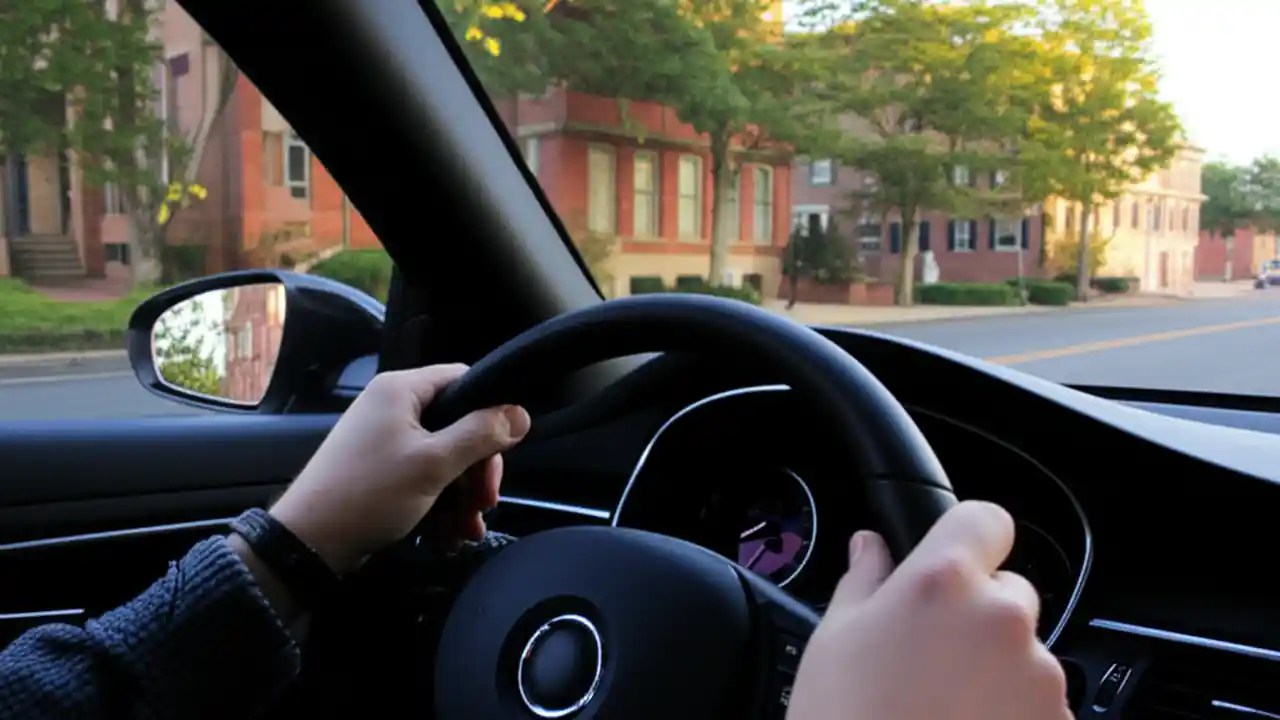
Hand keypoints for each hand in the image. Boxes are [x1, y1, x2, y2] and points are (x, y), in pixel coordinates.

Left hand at [268, 363, 530, 574]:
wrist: (309, 543)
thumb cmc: (370, 493)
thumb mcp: (434, 464)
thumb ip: (480, 435)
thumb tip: (521, 413)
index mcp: (401, 390)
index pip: (463, 380)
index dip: (490, 411)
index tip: (503, 451)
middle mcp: (392, 407)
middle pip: (458, 425)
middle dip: (478, 468)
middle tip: (486, 502)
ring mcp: (385, 440)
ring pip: (445, 458)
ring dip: (463, 495)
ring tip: (467, 529)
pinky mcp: (381, 471)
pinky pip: (424, 477)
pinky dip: (441, 504)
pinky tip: (449, 535)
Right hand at [786, 501, 1069, 719]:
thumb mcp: (835, 640)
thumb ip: (864, 579)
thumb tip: (870, 546)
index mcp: (943, 582)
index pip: (985, 518)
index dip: (967, 537)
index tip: (952, 559)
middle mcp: (1002, 620)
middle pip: (1008, 592)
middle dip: (976, 616)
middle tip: (928, 658)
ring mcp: (1039, 677)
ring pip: (1024, 653)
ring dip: (994, 669)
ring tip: (941, 706)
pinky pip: (1038, 702)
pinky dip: (1010, 712)